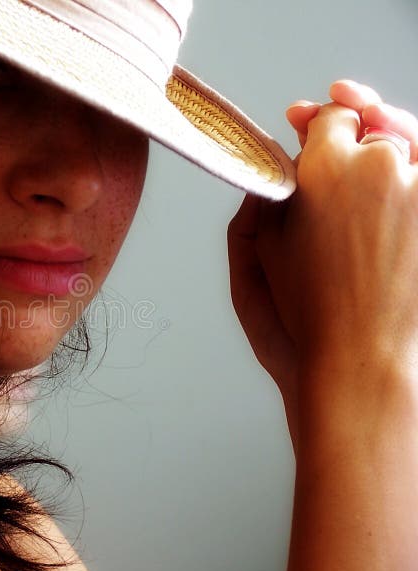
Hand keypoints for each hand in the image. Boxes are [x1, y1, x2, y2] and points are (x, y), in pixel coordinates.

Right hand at [229, 80, 417, 450]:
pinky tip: (399, 183)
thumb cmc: (308, 319)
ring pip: (412, 144)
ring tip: (376, 156)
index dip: (320, 121)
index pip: (330, 119)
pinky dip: (415, 173)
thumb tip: (277, 167)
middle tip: (345, 127)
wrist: (362, 364)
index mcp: (322, 169)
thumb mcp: (256, 257)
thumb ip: (262, 198)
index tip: (310, 122)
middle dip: (359, 124)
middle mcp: (378, 166)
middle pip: (376, 124)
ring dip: (394, 144)